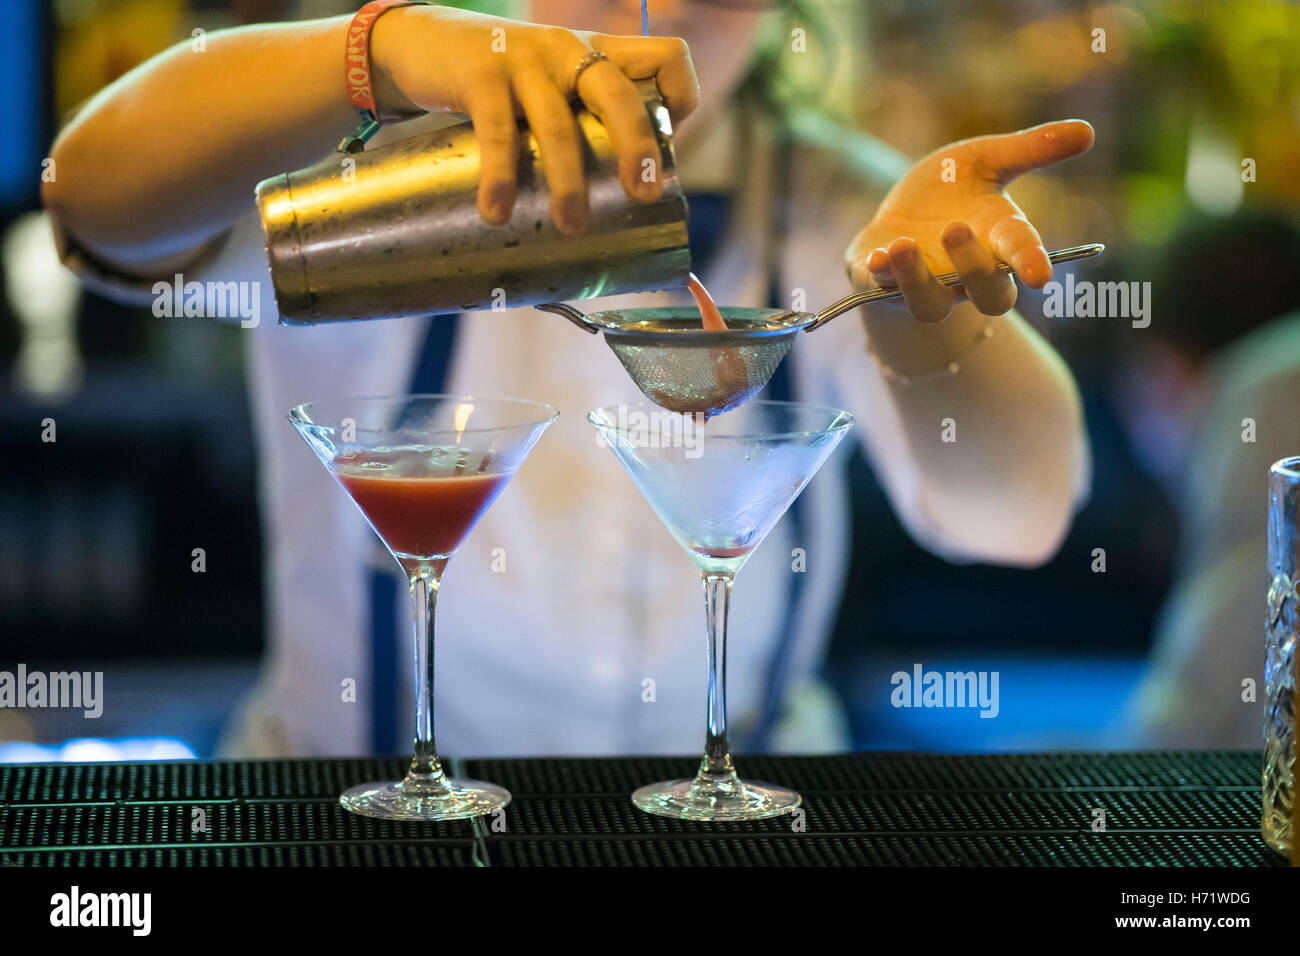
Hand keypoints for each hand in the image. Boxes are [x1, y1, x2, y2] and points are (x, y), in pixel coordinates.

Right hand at [370, 6, 698, 235]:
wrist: (422, 42)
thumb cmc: (503, 80)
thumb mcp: (554, 87)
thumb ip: (583, 122)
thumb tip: (614, 202)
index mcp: (597, 53)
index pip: (664, 58)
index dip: (680, 98)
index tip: (670, 145)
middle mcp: (569, 50)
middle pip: (620, 93)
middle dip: (637, 147)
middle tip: (643, 194)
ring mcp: (525, 61)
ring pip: (559, 124)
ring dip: (569, 182)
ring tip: (572, 226)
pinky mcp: (481, 74)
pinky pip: (497, 131)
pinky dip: (501, 176)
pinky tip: (497, 211)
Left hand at [845, 120, 1094, 322]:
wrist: (899, 220)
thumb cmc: (952, 191)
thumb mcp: (986, 161)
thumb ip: (1030, 150)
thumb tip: (1087, 130)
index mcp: (998, 241)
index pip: (1022, 254)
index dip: (1031, 262)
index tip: (1040, 274)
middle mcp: (966, 274)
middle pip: (986, 294)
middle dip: (973, 268)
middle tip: (958, 229)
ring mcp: (924, 285)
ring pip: (931, 305)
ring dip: (917, 279)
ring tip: (903, 245)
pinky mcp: (882, 285)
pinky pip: (881, 291)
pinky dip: (880, 276)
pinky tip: (876, 258)